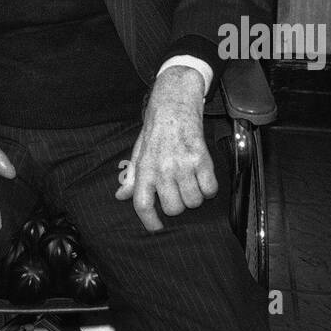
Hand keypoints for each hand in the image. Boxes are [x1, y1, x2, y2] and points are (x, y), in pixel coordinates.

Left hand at [115, 67, 217, 231]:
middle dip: (177, 205)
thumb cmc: (156, 129)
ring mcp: (183, 164)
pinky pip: (210, 189)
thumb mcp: (139, 151)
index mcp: (145, 167)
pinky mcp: (202, 158)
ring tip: (190, 181)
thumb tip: (120, 196)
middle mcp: (163, 168)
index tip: (156, 227)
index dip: (149, 222)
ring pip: (193, 201)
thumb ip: (132, 176)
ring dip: (194, 196)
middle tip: (177, 191)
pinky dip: (209, 188)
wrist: (175, 103)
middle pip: (174, 208)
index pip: (142, 204)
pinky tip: (203, 177)